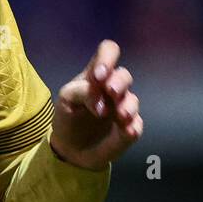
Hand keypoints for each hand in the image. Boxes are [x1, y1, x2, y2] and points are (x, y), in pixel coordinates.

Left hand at [50, 39, 142, 170]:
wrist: (70, 149)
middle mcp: (112, 88)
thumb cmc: (68, 116)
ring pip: (133, 99)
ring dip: (128, 105)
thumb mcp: (65, 99)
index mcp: (95, 75)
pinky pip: (137, 124)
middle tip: (111, 92)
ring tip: (120, 116)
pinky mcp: (129, 128)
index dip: (108, 57)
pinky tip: (126, 130)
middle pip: (124, 75)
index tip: (99, 75)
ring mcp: (122, 108)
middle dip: (119, 82)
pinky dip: (133, 126)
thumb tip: (102, 101)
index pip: (108, 52)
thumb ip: (81, 92)